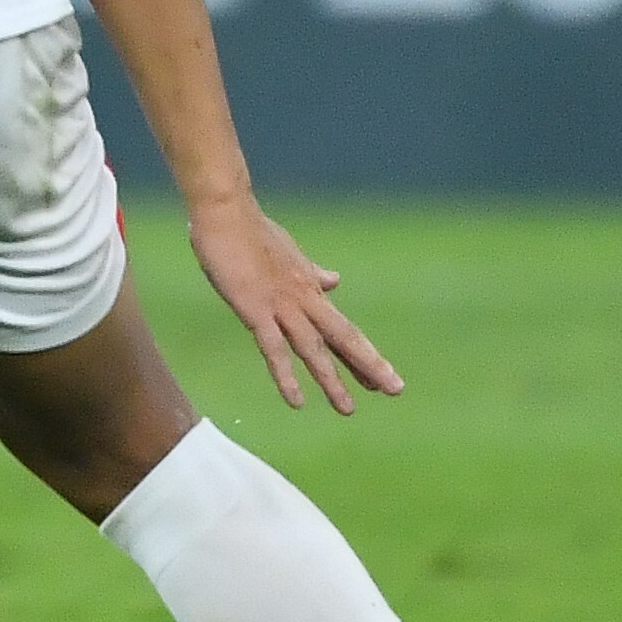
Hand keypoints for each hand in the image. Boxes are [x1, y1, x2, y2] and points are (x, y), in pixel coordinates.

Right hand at [185, 192, 399, 413]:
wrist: (226, 211)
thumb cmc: (250, 229)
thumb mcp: (289, 253)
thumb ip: (311, 272)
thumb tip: (335, 281)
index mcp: (310, 288)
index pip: (342, 328)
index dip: (363, 355)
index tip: (384, 377)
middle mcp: (304, 299)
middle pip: (343, 338)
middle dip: (369, 366)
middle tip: (395, 390)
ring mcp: (282, 305)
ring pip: (314, 349)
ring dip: (332, 380)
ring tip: (348, 409)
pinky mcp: (255, 309)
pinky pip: (274, 349)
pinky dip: (286, 377)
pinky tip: (297, 401)